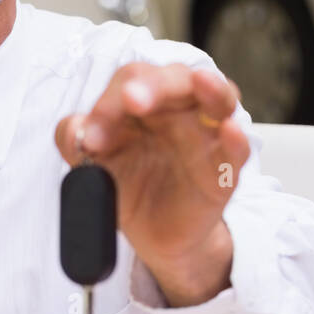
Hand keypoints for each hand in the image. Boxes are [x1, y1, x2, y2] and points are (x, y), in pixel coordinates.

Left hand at [54, 64, 249, 303]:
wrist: (151, 235)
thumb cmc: (128, 186)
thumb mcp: (93, 163)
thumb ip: (76, 140)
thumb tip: (76, 130)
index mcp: (145, 102)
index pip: (132, 80)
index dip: (110, 101)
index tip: (91, 137)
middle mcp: (179, 111)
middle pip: (176, 78)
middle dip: (155, 84)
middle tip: (132, 100)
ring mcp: (206, 138)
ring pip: (220, 99)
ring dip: (211, 88)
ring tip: (201, 82)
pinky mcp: (224, 173)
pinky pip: (236, 151)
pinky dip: (236, 139)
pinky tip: (229, 131)